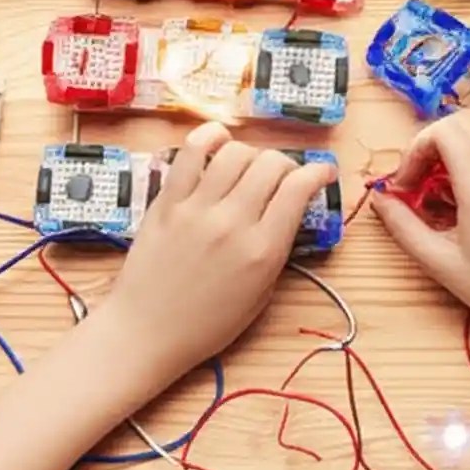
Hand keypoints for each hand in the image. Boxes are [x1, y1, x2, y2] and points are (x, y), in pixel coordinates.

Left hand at [97, 122, 336, 377]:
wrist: (146, 332)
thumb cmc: (206, 325)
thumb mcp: (260, 296)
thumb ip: (277, 251)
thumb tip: (288, 212)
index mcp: (262, 251)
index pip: (298, 188)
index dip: (318, 172)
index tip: (322, 172)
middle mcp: (232, 223)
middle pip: (271, 164)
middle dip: (287, 164)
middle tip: (284, 176)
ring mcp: (197, 209)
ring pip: (235, 153)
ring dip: (252, 153)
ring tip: (250, 166)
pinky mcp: (166, 202)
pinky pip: (190, 153)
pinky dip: (209, 137)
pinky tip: (219, 140)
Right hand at [372, 109, 469, 340]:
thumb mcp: (440, 263)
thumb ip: (403, 226)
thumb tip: (379, 197)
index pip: (444, 133)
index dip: (415, 151)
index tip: (407, 185)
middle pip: (461, 122)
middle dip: (430, 142)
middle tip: (419, 180)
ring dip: (460, 129)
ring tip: (444, 160)